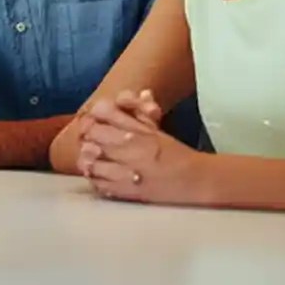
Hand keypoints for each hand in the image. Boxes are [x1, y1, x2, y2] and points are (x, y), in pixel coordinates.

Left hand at [80, 97, 207, 204]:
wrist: (196, 180)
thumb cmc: (175, 154)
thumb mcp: (156, 129)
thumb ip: (142, 111)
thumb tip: (141, 93)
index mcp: (138, 129)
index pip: (101, 112)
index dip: (93, 117)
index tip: (94, 123)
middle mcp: (131, 147)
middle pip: (92, 135)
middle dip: (88, 137)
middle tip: (90, 142)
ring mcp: (127, 170)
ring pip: (91, 161)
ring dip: (89, 160)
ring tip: (93, 160)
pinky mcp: (127, 192)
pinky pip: (99, 184)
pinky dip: (95, 179)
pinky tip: (99, 176)